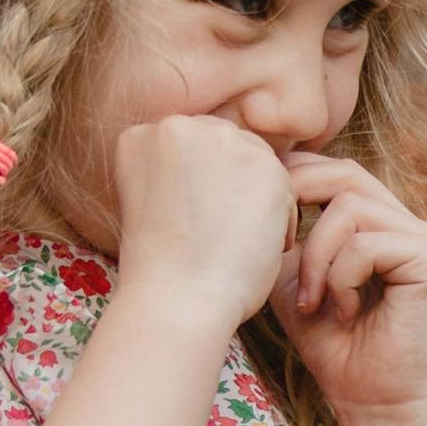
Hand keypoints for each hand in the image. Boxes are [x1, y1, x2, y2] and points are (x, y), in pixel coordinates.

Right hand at [103, 114, 298, 326]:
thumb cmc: (164, 270)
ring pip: (257, 164)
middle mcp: (176, 125)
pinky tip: (253, 248)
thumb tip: (223, 170)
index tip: (191, 224)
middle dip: (231, 189)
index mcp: (140, 136)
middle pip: (227, 148)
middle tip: (215, 237)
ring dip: (255, 203)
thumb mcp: (153, 203)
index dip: (200, 190)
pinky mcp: (261, 163)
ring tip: (230, 244)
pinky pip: (285, 187)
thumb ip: (180, 172)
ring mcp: (220, 139)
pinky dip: (279, 223)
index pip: (192, 148)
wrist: (175, 300)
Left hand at [270, 150, 426, 417]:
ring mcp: (426, 237)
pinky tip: (343, 311)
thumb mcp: (295, 278)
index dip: (295, 182)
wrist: (371, 402)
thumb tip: (263, 185)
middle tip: (276, 247)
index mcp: (382, 222)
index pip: (336, 171)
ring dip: (317, 256)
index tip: (265, 226)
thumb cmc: (333, 347)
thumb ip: (289, 234)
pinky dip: (340, 278)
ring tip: (313, 301)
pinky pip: (365, 244)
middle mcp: (409, 222)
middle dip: (299, 203)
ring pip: (350, 208)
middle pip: (344, 174)